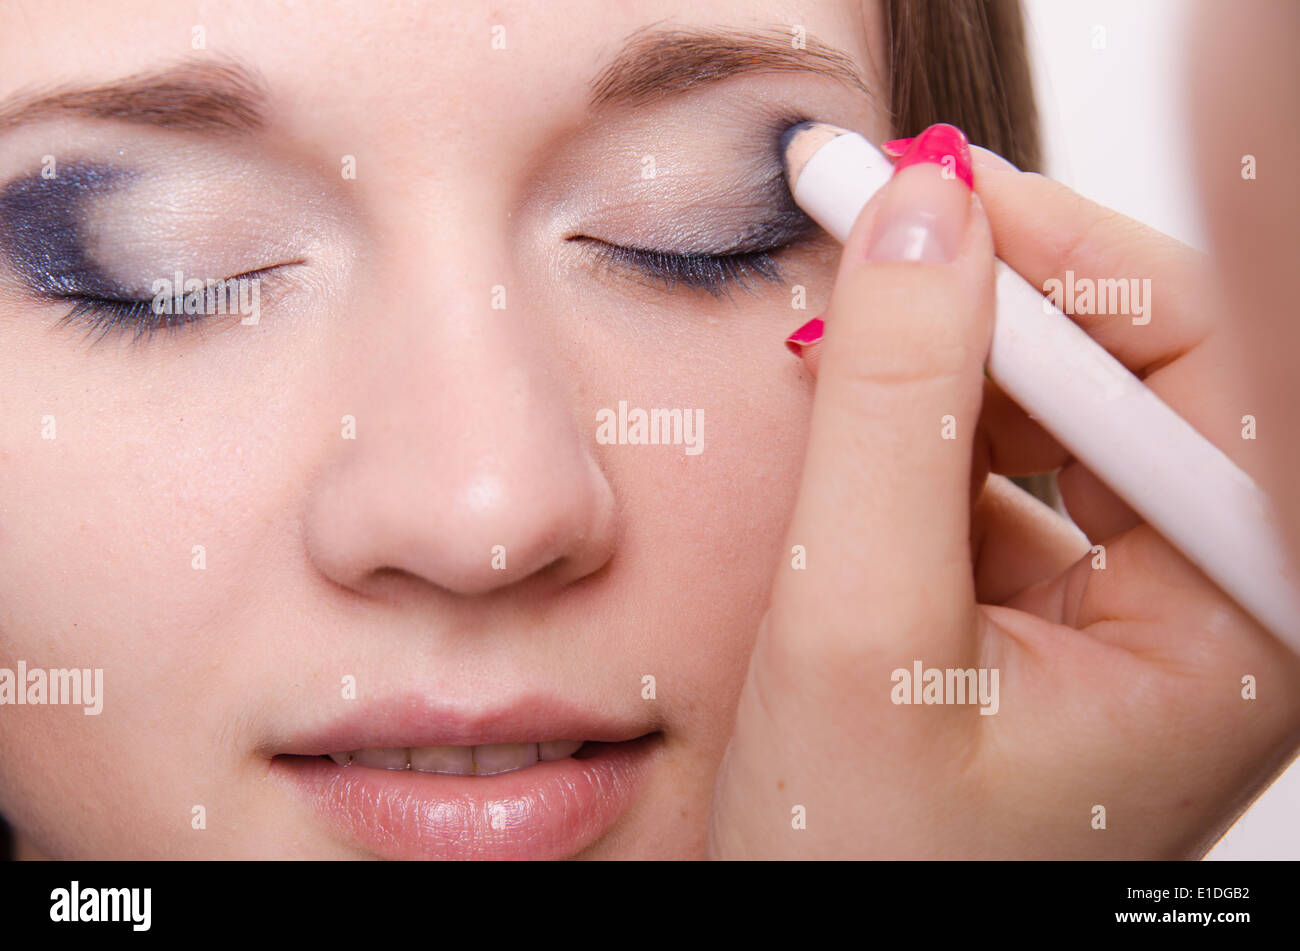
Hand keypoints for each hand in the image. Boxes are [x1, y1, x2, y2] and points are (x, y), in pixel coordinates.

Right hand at [707, 124, 1299, 858]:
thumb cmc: (858, 861)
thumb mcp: (861, 630)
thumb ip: (893, 410)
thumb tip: (916, 219)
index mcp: (1240, 630)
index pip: (1201, 366)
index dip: (1063, 259)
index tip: (924, 193)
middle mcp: (1218, 610)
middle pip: (1139, 376)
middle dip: (999, 301)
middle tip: (873, 234)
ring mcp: (1143, 609)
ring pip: (1067, 414)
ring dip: (953, 360)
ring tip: (848, 339)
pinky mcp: (1065, 608)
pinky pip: (1014, 470)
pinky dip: (929, 424)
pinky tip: (858, 419)